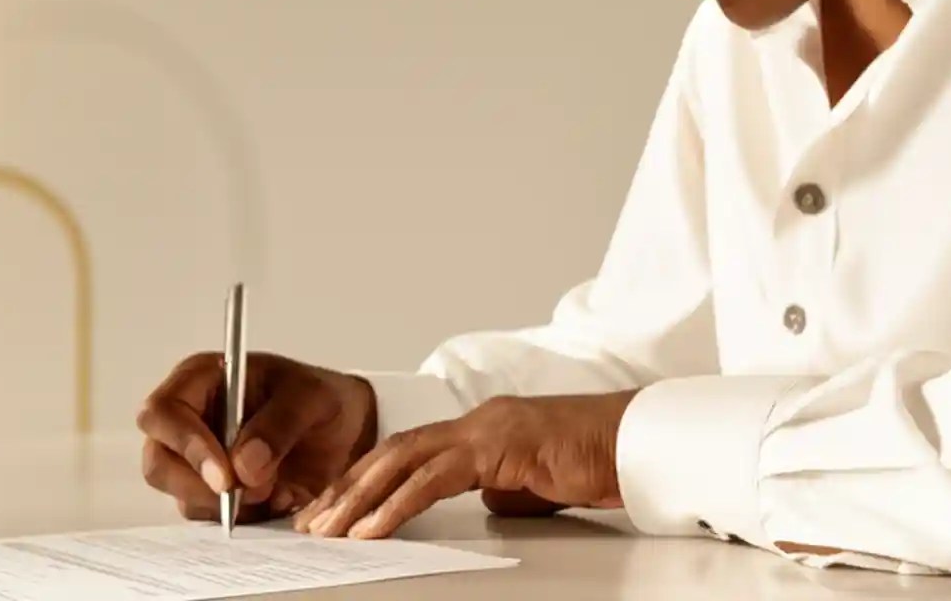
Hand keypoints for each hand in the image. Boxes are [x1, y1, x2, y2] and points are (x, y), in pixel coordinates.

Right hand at [137, 352, 376, 523]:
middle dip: (201, 487)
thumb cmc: (320, 398)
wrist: (343, 430)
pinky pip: (210, 516)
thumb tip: (243, 467)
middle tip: (253, 493)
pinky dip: (244, 516)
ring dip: (228, 505)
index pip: (163, 413)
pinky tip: (277, 497)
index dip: (186, 446)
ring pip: (183, 496)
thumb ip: (280, 424)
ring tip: (277, 487)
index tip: (224, 476)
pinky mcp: (212, 492)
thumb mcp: (312, 397)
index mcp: (200, 380)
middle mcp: (188, 420)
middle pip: (159, 464)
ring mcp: (196, 460)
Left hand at [293, 391, 635, 538]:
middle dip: (347, 488)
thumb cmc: (597, 460)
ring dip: (360, 497)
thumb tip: (484, 502)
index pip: (408, 452)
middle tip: (313, 522)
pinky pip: (435, 478)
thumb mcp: (536, 480)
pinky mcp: (499, 446)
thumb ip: (501, 485)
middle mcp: (475, 422)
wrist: (638, 442)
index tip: (336, 510)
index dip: (366, 481)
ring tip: (329, 529)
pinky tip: (373, 527)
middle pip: (392, 452)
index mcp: (480, 428)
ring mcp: (485, 429)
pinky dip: (397, 504)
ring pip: (403, 459)